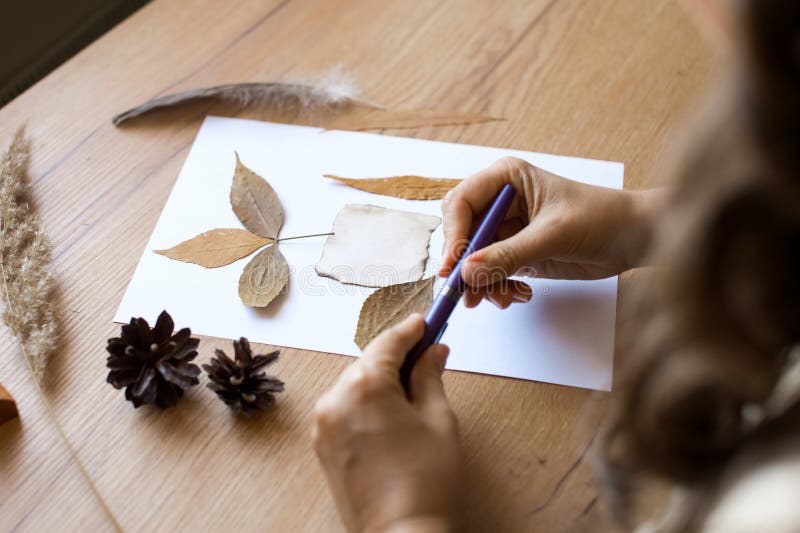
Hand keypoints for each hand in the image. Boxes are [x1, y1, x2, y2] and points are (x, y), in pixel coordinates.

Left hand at [312, 314, 463, 532]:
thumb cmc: (427, 482)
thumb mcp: (439, 420)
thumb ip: (431, 377)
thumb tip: (434, 352)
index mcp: (365, 387)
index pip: (389, 343)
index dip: (412, 330)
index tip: (427, 323)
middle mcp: (335, 400)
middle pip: (369, 363)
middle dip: (398, 357)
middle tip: (428, 355)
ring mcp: (324, 425)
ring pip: (355, 385)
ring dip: (381, 381)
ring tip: (413, 390)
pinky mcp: (323, 446)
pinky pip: (345, 409)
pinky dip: (366, 403)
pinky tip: (391, 413)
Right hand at [439, 157, 660, 307]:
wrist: (634, 239)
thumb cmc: (601, 219)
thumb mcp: (553, 236)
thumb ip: (508, 255)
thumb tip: (467, 273)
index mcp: (506, 178)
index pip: (461, 204)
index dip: (453, 236)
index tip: (453, 268)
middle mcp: (500, 201)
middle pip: (461, 233)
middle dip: (465, 265)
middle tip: (468, 293)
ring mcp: (506, 229)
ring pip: (472, 259)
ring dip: (481, 283)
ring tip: (503, 298)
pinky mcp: (515, 253)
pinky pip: (490, 273)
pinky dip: (496, 288)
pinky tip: (518, 294)